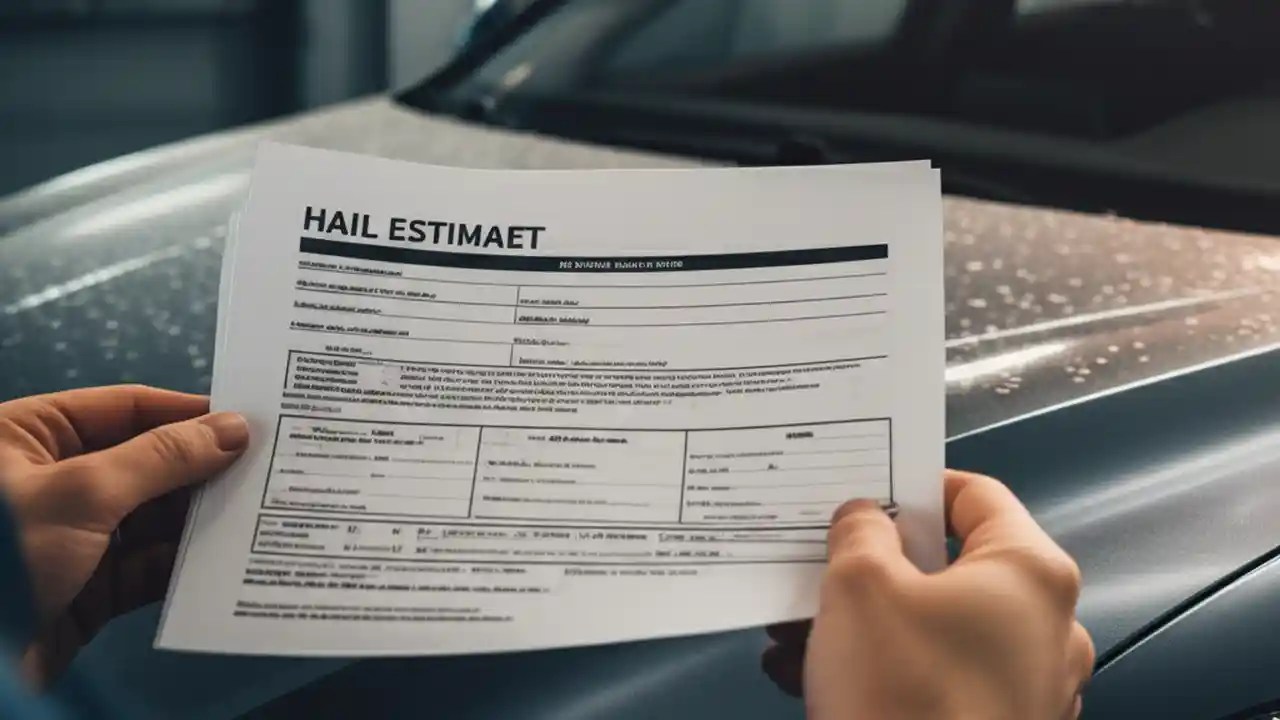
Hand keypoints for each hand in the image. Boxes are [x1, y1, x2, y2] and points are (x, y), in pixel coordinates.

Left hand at [0, 385, 247, 685]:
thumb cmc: (3, 556)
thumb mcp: (83, 493)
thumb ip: (163, 458)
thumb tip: (234, 428)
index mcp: (29, 436)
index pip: (125, 409)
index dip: (188, 413)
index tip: (250, 420)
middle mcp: (51, 480)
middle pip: (146, 462)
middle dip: (203, 469)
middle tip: (269, 467)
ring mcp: (71, 537)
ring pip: (152, 516)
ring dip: (200, 518)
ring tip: (260, 509)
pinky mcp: (87, 588)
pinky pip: (146, 565)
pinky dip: (184, 563)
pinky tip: (228, 556)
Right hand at [762, 471, 1093, 719]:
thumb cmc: (906, 695)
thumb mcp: (860, 586)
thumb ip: (861, 532)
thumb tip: (867, 519)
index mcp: (1030, 574)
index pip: (978, 496)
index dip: (917, 486)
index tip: (870, 491)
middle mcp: (1046, 628)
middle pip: (951, 568)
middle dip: (874, 567)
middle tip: (822, 564)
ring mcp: (1028, 687)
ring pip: (934, 629)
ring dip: (864, 624)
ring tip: (797, 629)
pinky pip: (934, 681)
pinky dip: (880, 671)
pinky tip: (811, 676)